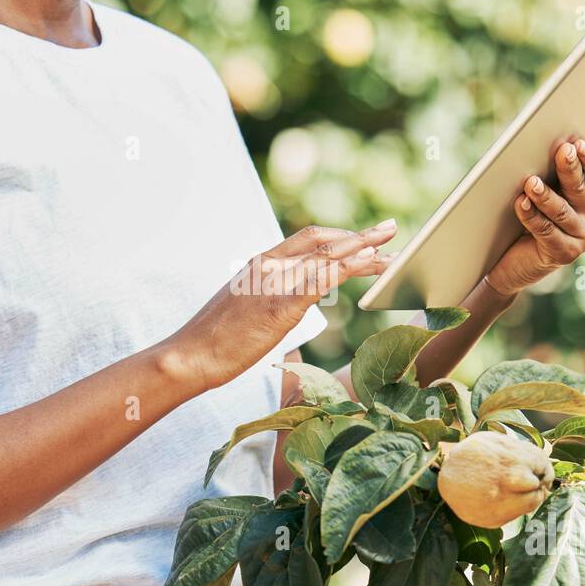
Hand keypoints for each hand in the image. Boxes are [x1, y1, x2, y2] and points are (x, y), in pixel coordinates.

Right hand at [174, 221, 396, 388]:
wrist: (191, 355)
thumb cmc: (214, 342)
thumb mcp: (244, 310)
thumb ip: (268, 300)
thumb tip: (285, 307)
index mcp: (261, 264)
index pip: (307, 239)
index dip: (339, 235)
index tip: (363, 237)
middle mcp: (270, 265)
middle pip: (324, 241)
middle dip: (361, 235)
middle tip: (391, 230)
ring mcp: (275, 282)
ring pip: (329, 257)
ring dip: (366, 251)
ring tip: (394, 251)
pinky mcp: (280, 304)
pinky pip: (323, 279)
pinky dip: (350, 269)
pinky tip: (370, 266)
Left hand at [484, 138, 584, 297]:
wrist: (512, 264)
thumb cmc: (524, 223)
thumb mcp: (539, 197)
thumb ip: (545, 177)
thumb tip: (535, 151)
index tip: (578, 143)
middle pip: (579, 188)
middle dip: (569, 168)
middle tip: (562, 151)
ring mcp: (581, 237)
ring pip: (561, 211)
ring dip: (545, 195)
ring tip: (530, 182)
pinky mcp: (565, 254)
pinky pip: (546, 231)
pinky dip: (531, 216)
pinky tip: (521, 203)